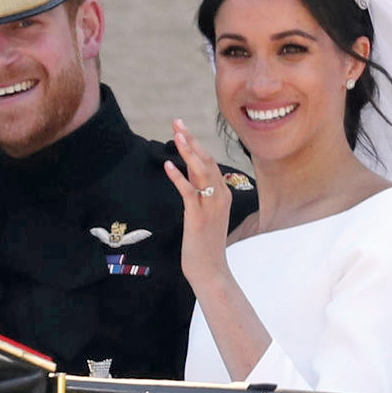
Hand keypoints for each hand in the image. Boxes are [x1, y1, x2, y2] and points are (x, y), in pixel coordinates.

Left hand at [161, 119, 235, 291]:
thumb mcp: (204, 213)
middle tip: (177, 122)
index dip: (196, 144)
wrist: (211, 270)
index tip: (183, 129)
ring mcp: (211, 206)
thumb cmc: (205, 244)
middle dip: (191, 140)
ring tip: (176, 135)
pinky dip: (179, 178)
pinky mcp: (198, 217)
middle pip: (206, 161)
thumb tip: (188, 172)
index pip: (210, 162)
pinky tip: (168, 166)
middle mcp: (220, 197)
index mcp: (223, 194)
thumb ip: (199, 192)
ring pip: (201, 172)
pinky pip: (189, 193)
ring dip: (188, 151)